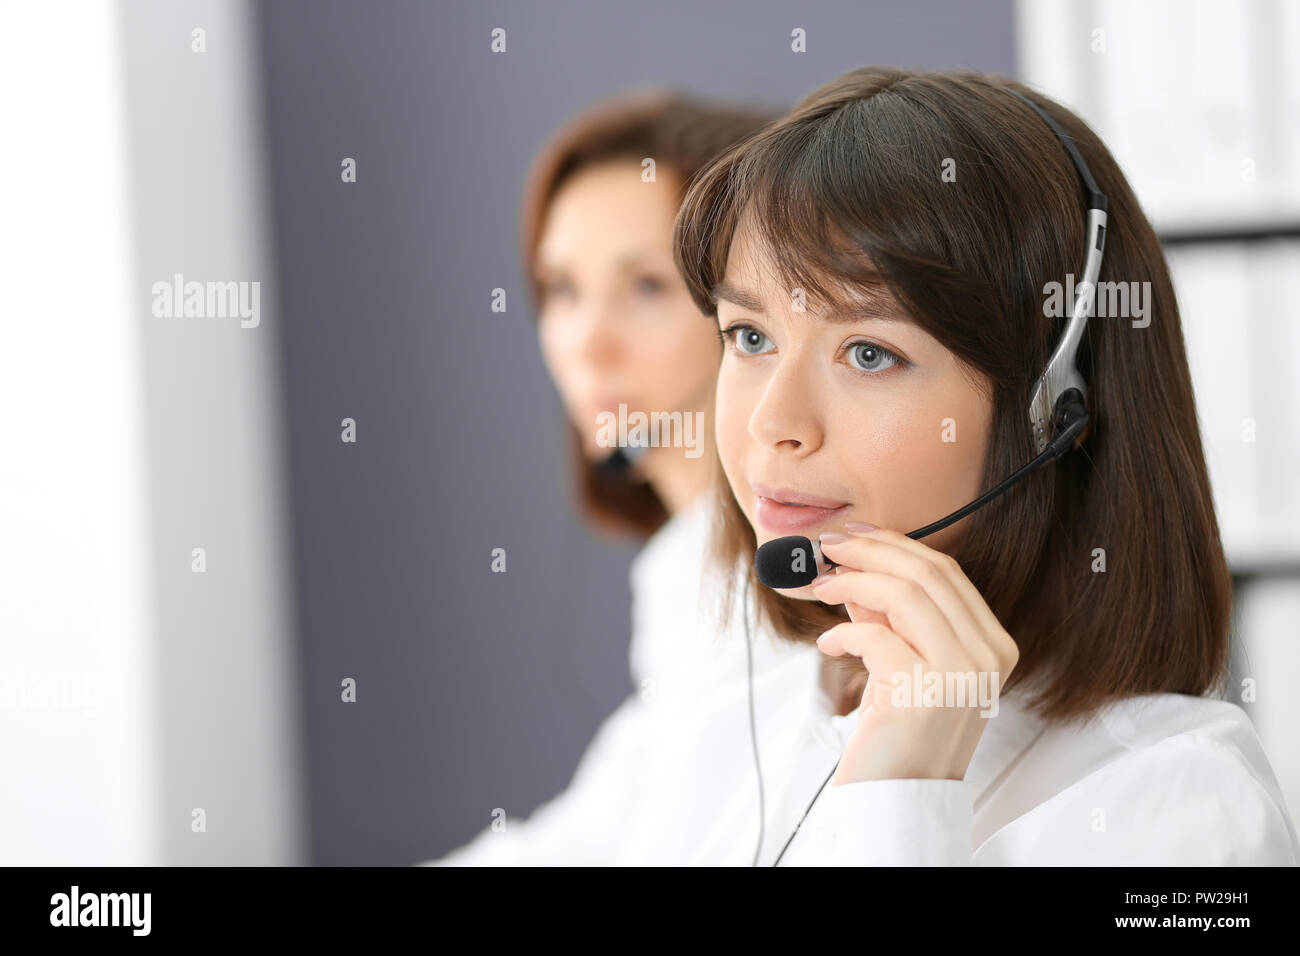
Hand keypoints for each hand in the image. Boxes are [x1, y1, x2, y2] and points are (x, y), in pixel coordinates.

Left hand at [811, 526, 1018, 785]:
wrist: (899, 798)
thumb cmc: (899, 732)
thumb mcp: (901, 662)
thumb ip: (888, 614)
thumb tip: (855, 565)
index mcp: (993, 645)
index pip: (946, 574)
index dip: (896, 545)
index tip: (856, 534)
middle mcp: (987, 657)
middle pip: (927, 574)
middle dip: (870, 551)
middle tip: (828, 548)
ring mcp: (961, 675)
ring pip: (904, 595)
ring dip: (853, 581)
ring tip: (821, 587)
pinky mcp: (924, 693)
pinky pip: (875, 636)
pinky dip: (842, 632)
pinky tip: (827, 645)